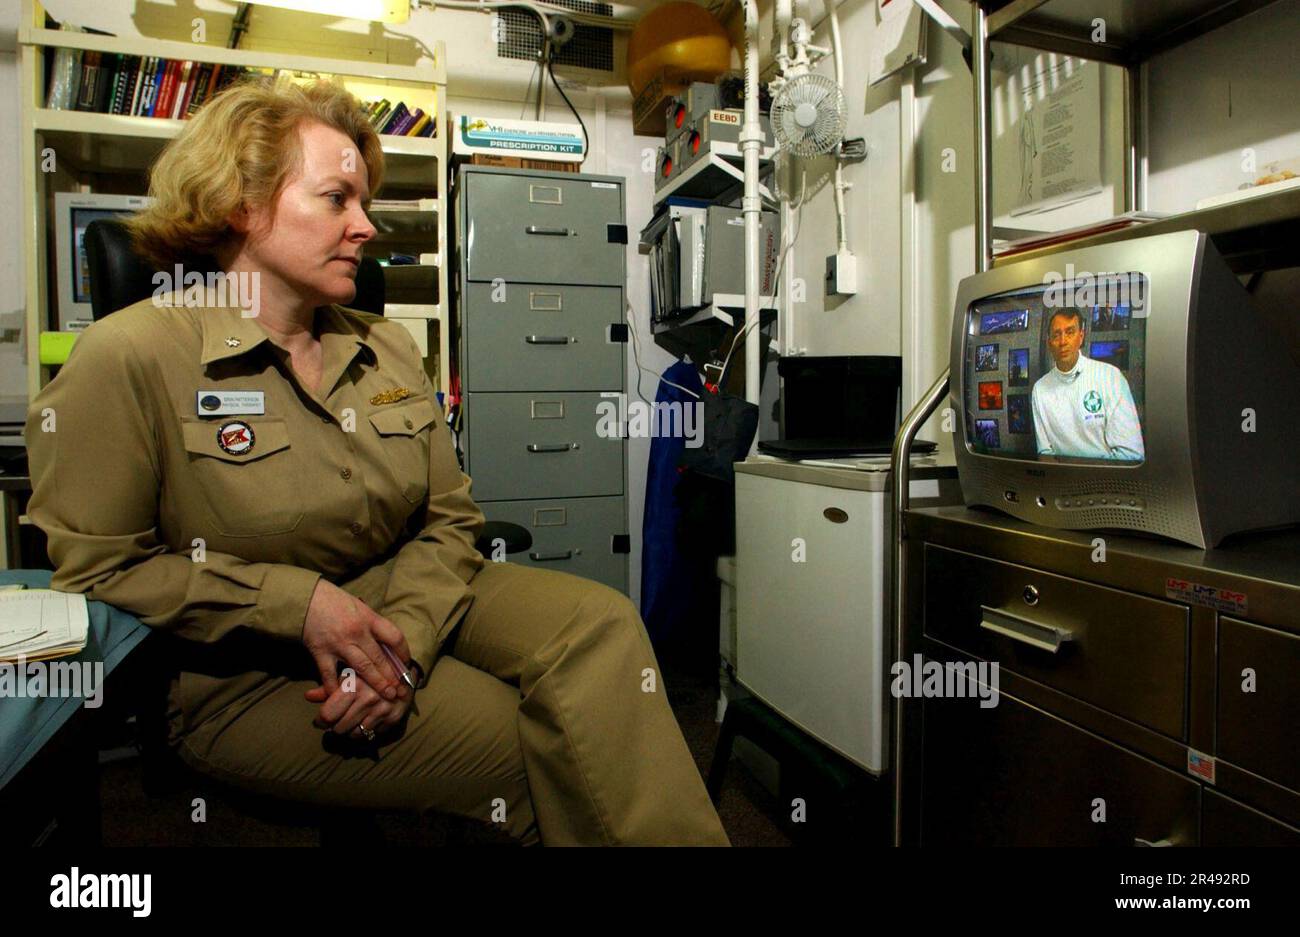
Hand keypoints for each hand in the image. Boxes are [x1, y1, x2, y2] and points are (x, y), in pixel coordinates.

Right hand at [301, 578, 411, 705]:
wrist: (304, 598)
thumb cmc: (334, 600)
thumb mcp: (359, 607)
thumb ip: (372, 624)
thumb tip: (388, 644)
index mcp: (369, 618)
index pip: (394, 637)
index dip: (403, 653)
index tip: (406, 664)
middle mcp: (357, 632)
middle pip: (380, 658)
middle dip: (392, 676)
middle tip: (401, 691)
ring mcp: (339, 643)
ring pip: (362, 668)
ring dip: (376, 683)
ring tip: (387, 696)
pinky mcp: (321, 652)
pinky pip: (330, 675)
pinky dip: (336, 688)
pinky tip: (345, 697)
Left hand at [305, 671, 411, 739]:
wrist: (403, 672)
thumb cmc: (369, 672)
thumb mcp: (348, 674)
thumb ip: (327, 687)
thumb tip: (307, 696)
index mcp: (354, 686)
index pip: (328, 715)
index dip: (320, 721)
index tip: (320, 720)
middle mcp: (368, 699)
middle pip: (339, 728)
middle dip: (334, 727)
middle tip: (335, 721)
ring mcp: (382, 710)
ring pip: (355, 734)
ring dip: (350, 730)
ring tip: (350, 720)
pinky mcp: (393, 718)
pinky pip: (372, 734)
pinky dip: (367, 730)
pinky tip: (367, 719)